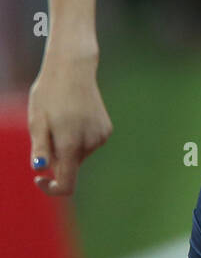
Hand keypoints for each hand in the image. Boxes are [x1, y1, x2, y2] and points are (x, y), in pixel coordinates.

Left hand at [28, 55, 112, 196]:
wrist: (73, 69)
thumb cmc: (49, 94)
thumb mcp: (37, 121)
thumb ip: (40, 148)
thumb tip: (41, 169)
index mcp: (70, 144)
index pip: (66, 184)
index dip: (51, 188)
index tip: (39, 178)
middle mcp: (90, 143)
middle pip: (70, 167)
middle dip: (56, 158)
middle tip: (46, 131)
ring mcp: (101, 136)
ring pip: (78, 154)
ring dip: (66, 146)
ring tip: (61, 120)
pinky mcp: (106, 129)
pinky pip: (87, 143)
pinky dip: (78, 138)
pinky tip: (74, 116)